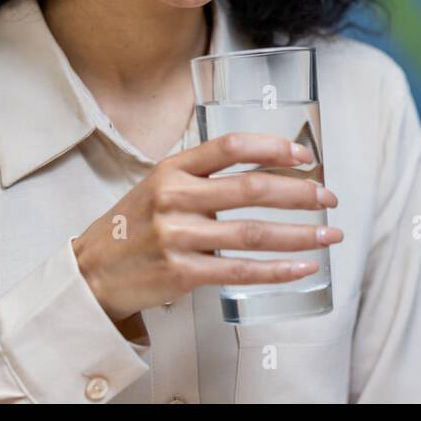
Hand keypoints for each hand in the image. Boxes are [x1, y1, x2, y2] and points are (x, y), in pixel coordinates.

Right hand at [72, 132, 341, 324]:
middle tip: (329, 198)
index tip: (306, 156)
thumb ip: (204, 176)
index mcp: (173, 168)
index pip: (231, 146)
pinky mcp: (181, 273)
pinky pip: (240, 271)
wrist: (91, 272)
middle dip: (300, 193)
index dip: (273, 148)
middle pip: (251, 189)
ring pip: (252, 233)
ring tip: (329, 234)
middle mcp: (175, 198)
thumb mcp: (160, 185)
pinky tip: (303, 267)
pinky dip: (277, 271)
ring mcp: (178, 237)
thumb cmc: (135, 225)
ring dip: (299, 234)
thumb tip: (269, 171)